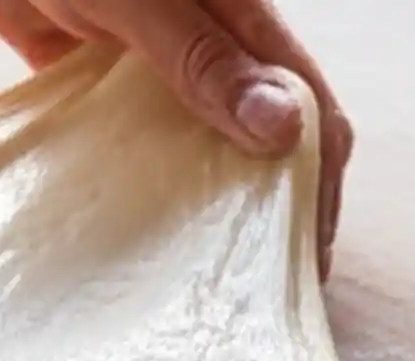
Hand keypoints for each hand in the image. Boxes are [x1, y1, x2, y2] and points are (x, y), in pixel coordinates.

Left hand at [0, 0, 352, 278]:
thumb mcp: (141, 1)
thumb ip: (201, 59)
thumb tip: (281, 130)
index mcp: (245, 23)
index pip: (308, 113)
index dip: (316, 187)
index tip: (304, 257)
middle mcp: (209, 49)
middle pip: (260, 138)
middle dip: (267, 205)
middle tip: (253, 279)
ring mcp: (153, 69)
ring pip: (196, 145)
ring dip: (202, 199)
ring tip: (198, 270)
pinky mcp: (98, 83)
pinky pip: (129, 140)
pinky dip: (136, 180)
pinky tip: (131, 229)